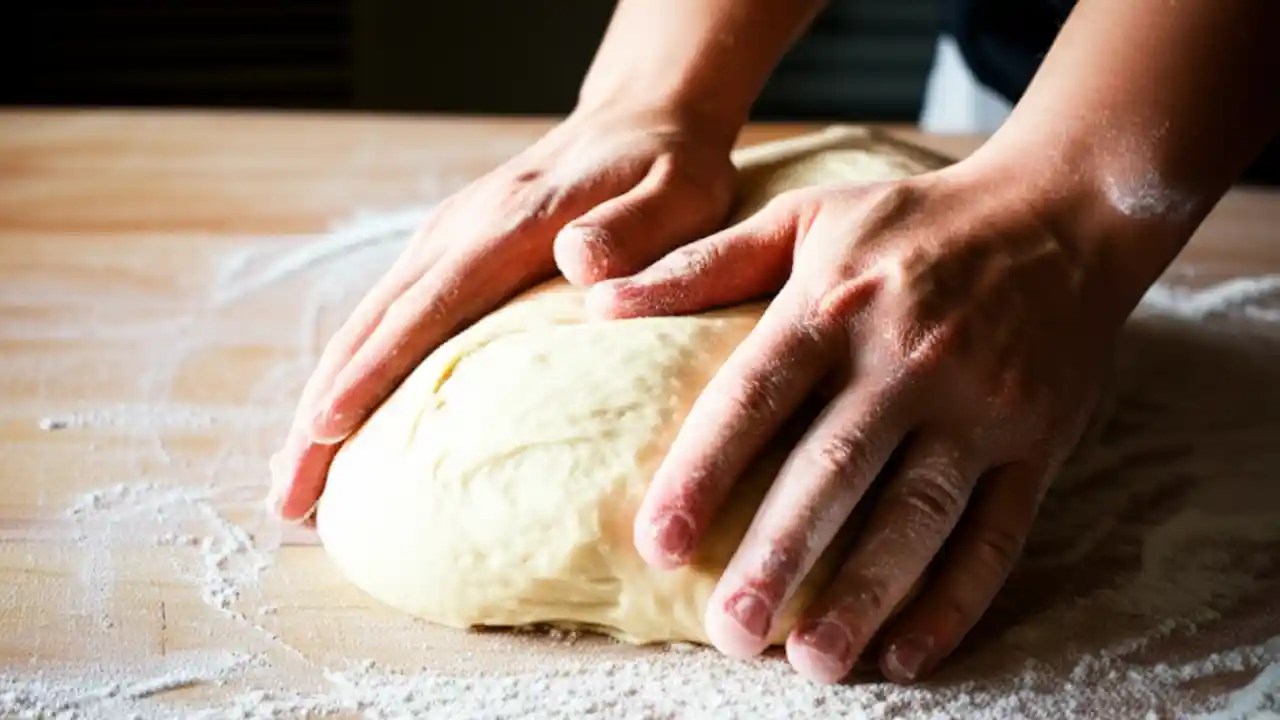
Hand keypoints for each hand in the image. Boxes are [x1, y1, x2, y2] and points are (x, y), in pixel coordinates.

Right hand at [268, 106, 736, 519]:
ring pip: (364, 326)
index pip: (428, 306)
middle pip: (371, 326)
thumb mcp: (679, 192)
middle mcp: (458, 229)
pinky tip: (338, 423)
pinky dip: (352, 374)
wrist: (641, 120)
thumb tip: (579, 261)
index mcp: (509, 224)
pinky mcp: (445, 253)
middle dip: (321, 413)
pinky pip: (384, 319)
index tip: (327, 429)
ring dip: (322, 403)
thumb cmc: (671, 169)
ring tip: (294, 484)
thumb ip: (635, 229)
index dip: (375, 369)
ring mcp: (444, 239)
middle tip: (288, 499)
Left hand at [594, 161, 1133, 682]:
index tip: (656, 544)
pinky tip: (909, 654)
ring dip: (867, 593)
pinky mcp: (1039, 440)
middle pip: (835, 468)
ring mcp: (980, 404)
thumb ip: (702, 265)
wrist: (1062, 209)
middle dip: (779, 555)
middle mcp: (907, 357)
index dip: (703, 470)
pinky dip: (957, 600)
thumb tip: (596, 299)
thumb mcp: (803, 218)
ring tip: (813, 662)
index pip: (755, 395)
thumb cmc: (910, 222)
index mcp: (834, 303)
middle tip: (730, 632)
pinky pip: (998, 531)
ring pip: (918, 513)